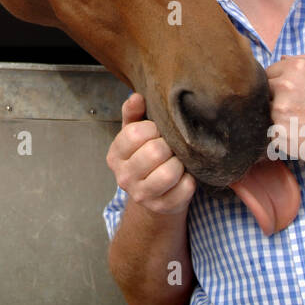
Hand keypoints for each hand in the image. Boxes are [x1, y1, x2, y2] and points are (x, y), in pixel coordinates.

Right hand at [106, 93, 195, 215]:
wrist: (155, 193)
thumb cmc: (146, 154)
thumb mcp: (136, 131)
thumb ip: (134, 113)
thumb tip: (137, 97)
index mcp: (115, 155)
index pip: (135, 134)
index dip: (153, 129)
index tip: (158, 131)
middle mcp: (124, 177)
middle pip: (154, 152)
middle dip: (169, 145)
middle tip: (171, 147)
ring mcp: (142, 195)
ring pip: (169, 173)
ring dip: (180, 163)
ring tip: (178, 160)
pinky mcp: (162, 208)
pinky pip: (185, 188)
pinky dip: (190, 179)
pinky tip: (184, 176)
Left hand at [265, 55, 304, 177]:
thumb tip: (281, 59)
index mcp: (296, 67)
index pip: (269, 73)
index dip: (279, 84)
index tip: (293, 95)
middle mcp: (285, 86)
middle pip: (266, 92)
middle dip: (277, 99)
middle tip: (299, 111)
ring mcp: (281, 111)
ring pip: (268, 113)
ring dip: (280, 118)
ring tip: (304, 124)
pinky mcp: (281, 134)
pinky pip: (272, 133)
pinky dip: (283, 135)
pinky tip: (302, 136)